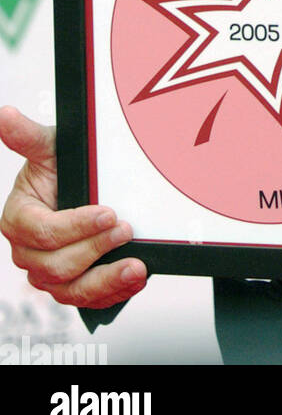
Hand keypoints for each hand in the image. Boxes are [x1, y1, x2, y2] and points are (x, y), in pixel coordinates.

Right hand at [0, 106, 146, 308]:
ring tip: (136, 267)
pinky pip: (88, 299)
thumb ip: (27, 135)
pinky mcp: (70, 285)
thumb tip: (5, 115)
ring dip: (106, 281)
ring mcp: (47, 273)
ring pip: (71, 290)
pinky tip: (134, 279)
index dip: (75, 226)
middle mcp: (28, 252)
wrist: (75, 185)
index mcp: (18, 219)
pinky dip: (113, 293)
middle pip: (56, 266)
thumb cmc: (58, 167)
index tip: (108, 213)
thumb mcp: (48, 147)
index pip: (43, 232)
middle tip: (126, 229)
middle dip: (95, 249)